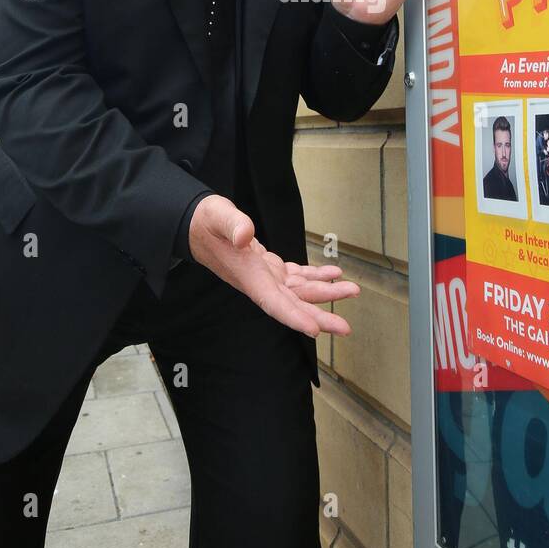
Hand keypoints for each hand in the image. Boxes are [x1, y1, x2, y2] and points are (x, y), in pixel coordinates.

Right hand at [188, 194, 358, 336]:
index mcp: (249, 276)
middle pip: (293, 305)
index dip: (294, 317)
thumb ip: (233, 225)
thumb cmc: (206, 222)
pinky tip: (333, 274)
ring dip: (325, 293)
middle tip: (345, 328)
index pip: (274, 302)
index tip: (314, 331)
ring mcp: (266, 276)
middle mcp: (260, 282)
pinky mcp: (269, 267)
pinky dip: (316, 276)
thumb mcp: (218, 217)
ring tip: (351, 290)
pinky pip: (297, 277)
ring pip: (300, 291)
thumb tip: (245, 236)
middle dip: (319, 317)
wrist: (197, 226)